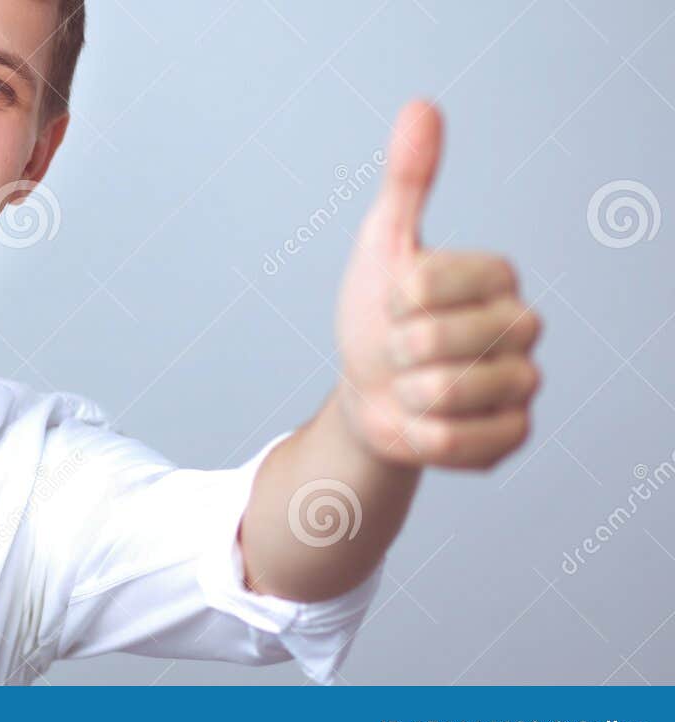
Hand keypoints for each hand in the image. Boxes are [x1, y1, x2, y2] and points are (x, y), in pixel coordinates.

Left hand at [334, 101, 542, 468]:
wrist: (368, 391)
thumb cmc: (379, 315)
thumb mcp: (384, 243)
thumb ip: (407, 180)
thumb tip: (421, 107)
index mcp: (496, 275)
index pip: (423, 285)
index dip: (391, 299)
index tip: (396, 301)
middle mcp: (522, 326)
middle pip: (433, 342)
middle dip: (396, 350)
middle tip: (402, 350)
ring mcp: (523, 385)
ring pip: (444, 394)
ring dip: (407, 395)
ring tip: (414, 385)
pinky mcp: (513, 437)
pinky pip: (456, 443)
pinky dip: (422, 437)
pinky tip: (426, 421)